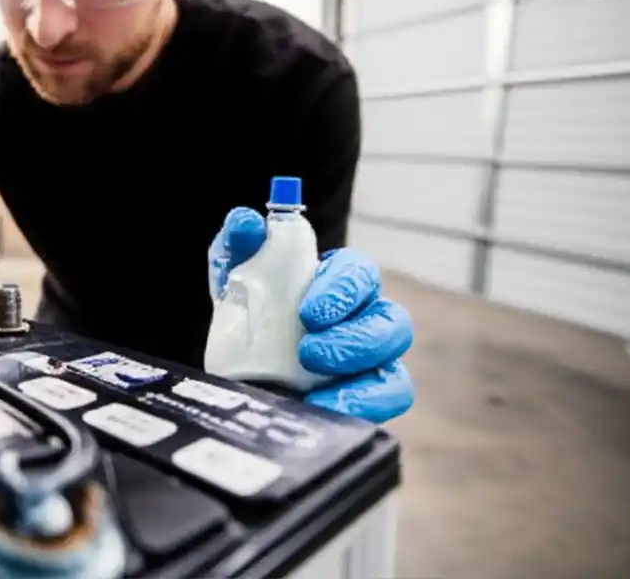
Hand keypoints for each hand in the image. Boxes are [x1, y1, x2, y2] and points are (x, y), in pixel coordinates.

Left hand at [208, 207, 414, 422]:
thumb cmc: (248, 310)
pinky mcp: (368, 400)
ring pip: (396, 368)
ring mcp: (372, 364)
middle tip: (308, 352)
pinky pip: (387, 402)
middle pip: (392, 322)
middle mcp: (366, 320)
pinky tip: (320, 408)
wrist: (233, 369)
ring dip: (357, 379)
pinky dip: (361, 407)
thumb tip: (246, 221)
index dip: (343, 291)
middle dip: (354, 339)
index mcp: (340, 282)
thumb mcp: (234, 274)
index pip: (361, 273)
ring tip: (313, 385)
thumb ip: (239, 243)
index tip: (309, 313)